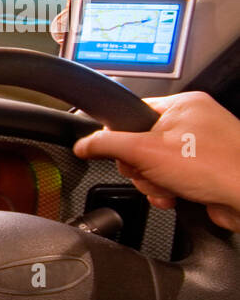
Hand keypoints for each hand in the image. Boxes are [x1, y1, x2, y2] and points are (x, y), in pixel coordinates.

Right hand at [73, 92, 239, 231]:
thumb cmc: (215, 167)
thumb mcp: (146, 151)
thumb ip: (107, 144)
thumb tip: (84, 143)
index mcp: (183, 105)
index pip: (133, 113)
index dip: (121, 136)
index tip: (122, 151)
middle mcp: (194, 122)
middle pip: (140, 144)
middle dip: (141, 167)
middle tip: (152, 170)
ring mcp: (201, 147)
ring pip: (154, 166)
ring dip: (154, 182)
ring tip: (170, 186)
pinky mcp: (205, 171)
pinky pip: (171, 179)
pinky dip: (169, 191)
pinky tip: (177, 195)